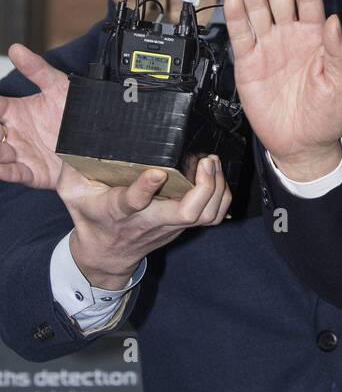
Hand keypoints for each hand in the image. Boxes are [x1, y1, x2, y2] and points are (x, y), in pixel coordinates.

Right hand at [0, 44, 68, 187]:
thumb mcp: (59, 88)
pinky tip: (0, 166)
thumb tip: (16, 49)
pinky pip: (14, 174)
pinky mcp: (34, 173)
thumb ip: (37, 70)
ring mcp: (22, 154)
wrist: (101, 141)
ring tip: (1, 147)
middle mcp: (15, 133)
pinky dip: (4, 171)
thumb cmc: (77, 113)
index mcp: (15, 112)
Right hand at [62, 154, 231, 287]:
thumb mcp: (72, 192)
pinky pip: (212, 217)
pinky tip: (217, 175)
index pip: (133, 202)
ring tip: (213, 162)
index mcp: (119, 209)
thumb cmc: (90, 217)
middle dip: (204, 187)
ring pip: (205, 216)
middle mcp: (150, 219)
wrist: (106, 254)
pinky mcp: (182, 226)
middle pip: (187, 213)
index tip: (157, 173)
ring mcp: (170, 225)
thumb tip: (74, 137)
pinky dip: (221, 197)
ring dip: (216, 188)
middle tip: (206, 160)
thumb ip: (70, 168)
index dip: (146, 189)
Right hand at [223, 0, 341, 179]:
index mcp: (316, 37)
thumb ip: (337, 52)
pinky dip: (237, 19)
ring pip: (258, 10)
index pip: (310, 0)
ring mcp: (268, 47)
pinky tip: (234, 0)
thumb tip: (334, 22)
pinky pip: (242, 37)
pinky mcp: (248, 64)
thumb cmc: (326, 114)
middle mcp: (290, 36)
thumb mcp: (340, 83)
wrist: (303, 145)